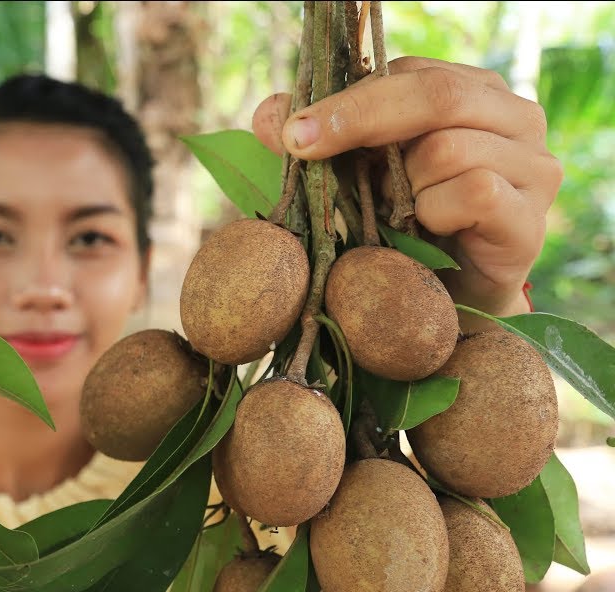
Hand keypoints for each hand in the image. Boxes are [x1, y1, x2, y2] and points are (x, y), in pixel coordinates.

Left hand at [251, 57, 562, 317]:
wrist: (443, 309)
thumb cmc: (400, 232)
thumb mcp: (353, 177)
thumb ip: (317, 140)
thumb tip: (267, 114)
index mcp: (474, 93)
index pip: (410, 72)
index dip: (347, 98)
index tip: (293, 131)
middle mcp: (515, 119)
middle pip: (437, 95)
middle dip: (359, 119)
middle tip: (303, 146)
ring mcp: (534, 167)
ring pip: (449, 148)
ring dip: (403, 186)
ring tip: (396, 214)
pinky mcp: (530, 220)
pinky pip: (475, 192)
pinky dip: (435, 211)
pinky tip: (426, 229)